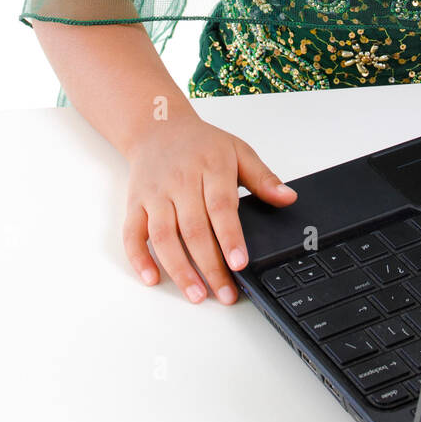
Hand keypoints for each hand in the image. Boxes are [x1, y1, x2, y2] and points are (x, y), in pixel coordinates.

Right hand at [121, 113, 297, 304]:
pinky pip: (132, 233)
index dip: (230, 237)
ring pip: (163, 236)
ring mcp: (155, 194)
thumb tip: (288, 198)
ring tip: (196, 294)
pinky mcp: (135, 204)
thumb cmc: (202, 144)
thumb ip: (263, 178)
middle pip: (193, 229)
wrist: (158, 127)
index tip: (240, 263)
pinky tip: (153, 278)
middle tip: (225, 293)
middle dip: (210, 266)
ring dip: (179, 269)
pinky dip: (139, 258)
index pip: (220, 207)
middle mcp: (180, 182)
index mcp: (210, 167)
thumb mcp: (239, 151)